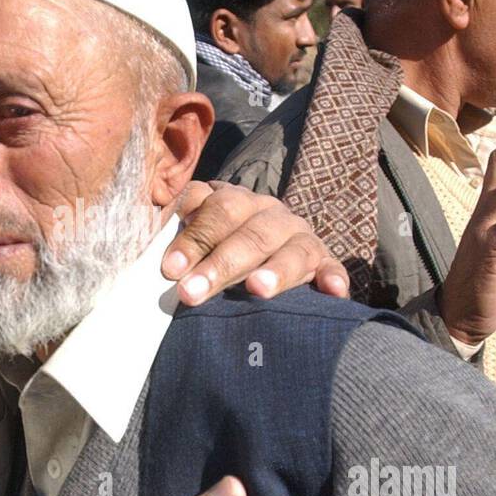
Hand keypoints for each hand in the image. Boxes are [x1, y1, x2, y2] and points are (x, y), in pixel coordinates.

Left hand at [166, 181, 347, 303]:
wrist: (266, 251)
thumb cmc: (218, 248)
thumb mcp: (199, 233)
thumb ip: (182, 232)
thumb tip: (163, 252)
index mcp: (238, 202)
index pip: (218, 209)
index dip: (195, 237)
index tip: (171, 268)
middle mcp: (272, 215)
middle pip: (251, 233)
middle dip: (221, 264)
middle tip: (193, 292)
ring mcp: (301, 238)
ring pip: (293, 249)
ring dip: (276, 270)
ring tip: (257, 290)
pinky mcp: (325, 263)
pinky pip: (332, 269)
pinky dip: (333, 278)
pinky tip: (331, 292)